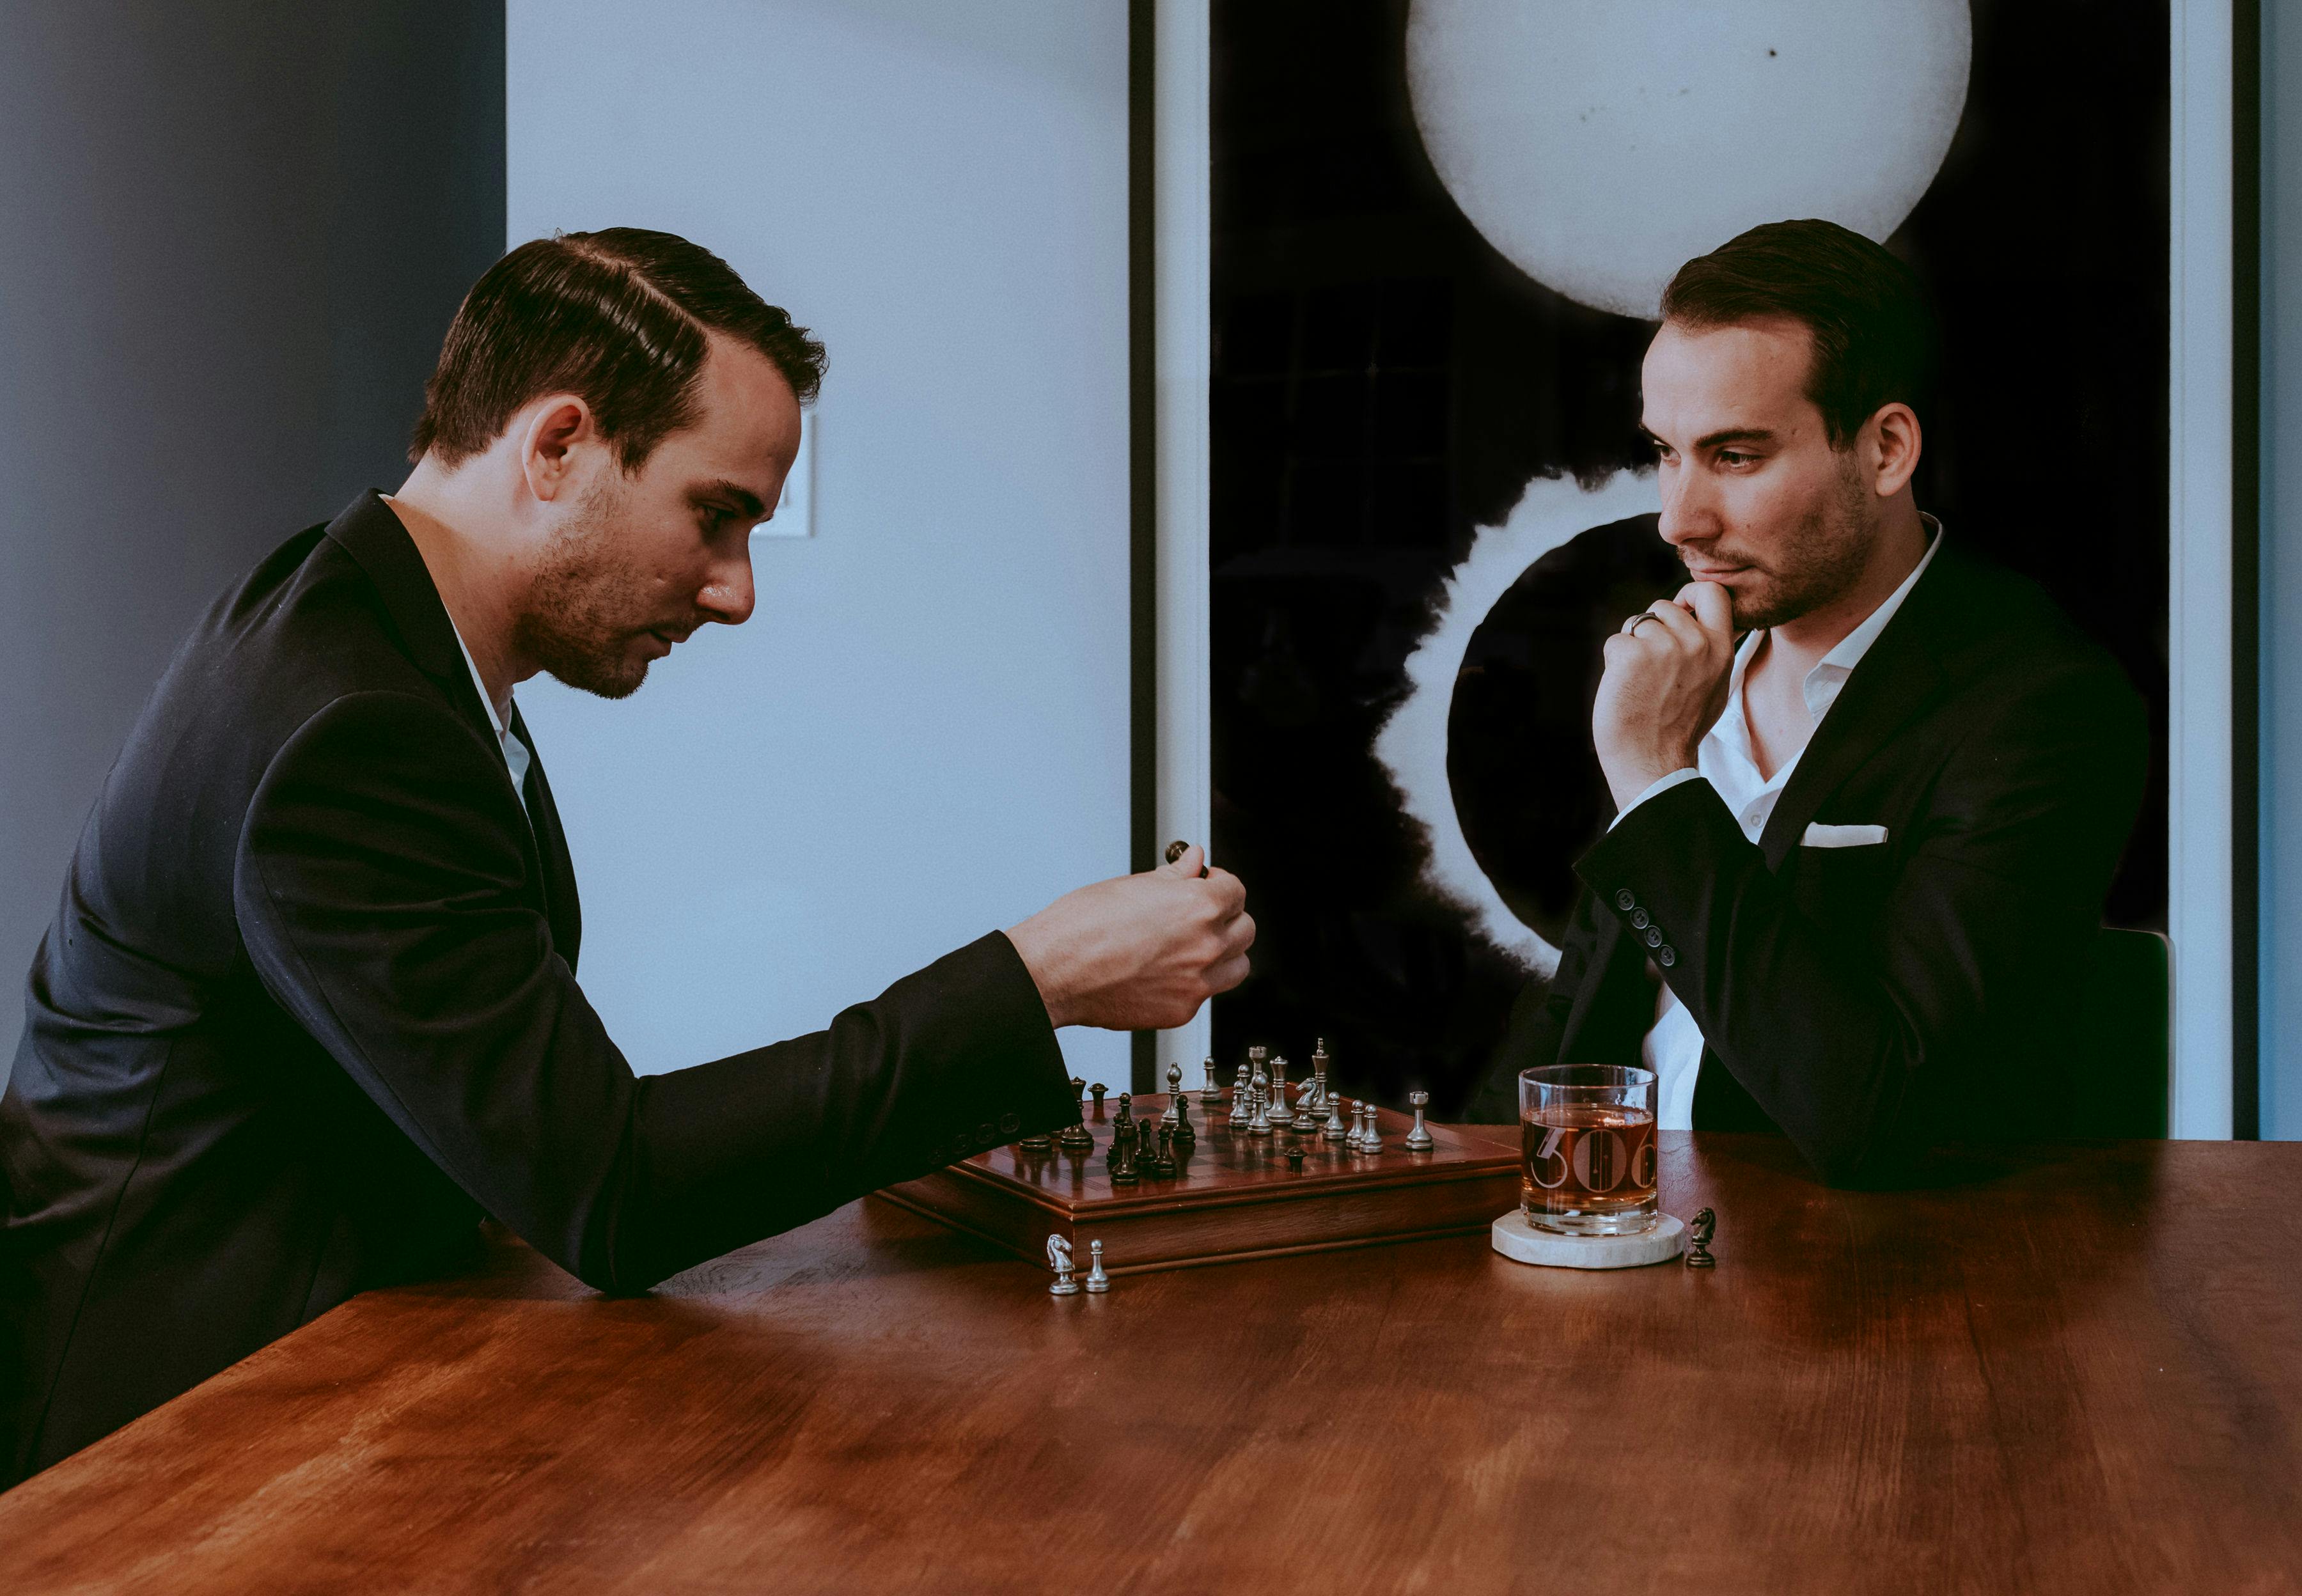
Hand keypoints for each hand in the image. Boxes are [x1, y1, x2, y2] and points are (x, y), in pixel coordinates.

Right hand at [1005, 845, 1254, 1030]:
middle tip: (1205, 914)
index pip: (1236, 891)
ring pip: (1238, 966)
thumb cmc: (1081, 927)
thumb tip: (1193, 862)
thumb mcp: (1131, 885)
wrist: (1053, 971)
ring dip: (1225, 953)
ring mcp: (1196, 982)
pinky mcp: (1182, 1010)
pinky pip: (1207, 993)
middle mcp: (1205, 945)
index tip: (1208, 885)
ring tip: (1197, 946)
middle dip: (1228, 917)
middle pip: (1245, 929)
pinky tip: (1171, 971)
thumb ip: (1174, 876)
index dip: (1221, 884)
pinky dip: (1196, 981)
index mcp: (1198, 906)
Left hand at [1592, 581, 1736, 809]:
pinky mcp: (1631, 654)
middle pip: (1663, 607)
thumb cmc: (1679, 729)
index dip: (1691, 593)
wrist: (1654, 762)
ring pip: (1636, 624)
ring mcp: (1663, 647)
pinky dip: (1614, 662)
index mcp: (1721, 649)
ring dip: (1631, 647)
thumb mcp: (1715, 687)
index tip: (1679, 606)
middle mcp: (1696, 643)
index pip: (1713, 593)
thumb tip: (1697, 619)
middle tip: (1651, 667)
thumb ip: (1710, 650)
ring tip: (1641, 683)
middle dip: (1651, 629)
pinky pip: (1616, 641)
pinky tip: (1625, 688)